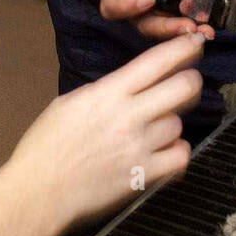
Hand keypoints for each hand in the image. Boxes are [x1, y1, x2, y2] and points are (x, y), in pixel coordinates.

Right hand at [9, 33, 203, 231]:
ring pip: (179, 124)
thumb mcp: (71, 103)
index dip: (184, 48)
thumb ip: (105, 91)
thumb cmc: (47, 147)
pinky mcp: (145, 176)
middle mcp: (129, 116)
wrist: (39, 192)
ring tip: (153, 130)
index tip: (195, 42)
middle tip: (187, 84)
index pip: (158, 61)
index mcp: (108, 93)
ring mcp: (140, 147)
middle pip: (184, 87)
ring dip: (172, 123)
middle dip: (191, 81)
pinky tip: (163, 152)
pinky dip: (176, 152)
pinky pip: (180, 156)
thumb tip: (130, 85)